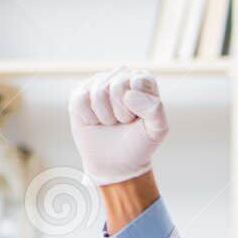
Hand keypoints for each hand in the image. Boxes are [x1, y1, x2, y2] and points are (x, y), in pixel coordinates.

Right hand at [69, 69, 168, 185]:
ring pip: (99, 94)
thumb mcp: (157, 130)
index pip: (140, 81)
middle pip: (117, 86)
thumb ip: (155, 109)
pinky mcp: (79, 94)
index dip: (139, 104)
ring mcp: (99, 83)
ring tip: (111, 122)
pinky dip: (89, 118)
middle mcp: (121, 75)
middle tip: (124, 121)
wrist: (116, 162)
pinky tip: (96, 121)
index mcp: (144, 80)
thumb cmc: (139, 142)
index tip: (139, 117)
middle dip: (121, 112)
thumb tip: (129, 94)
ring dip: (106, 116)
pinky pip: (81, 100)